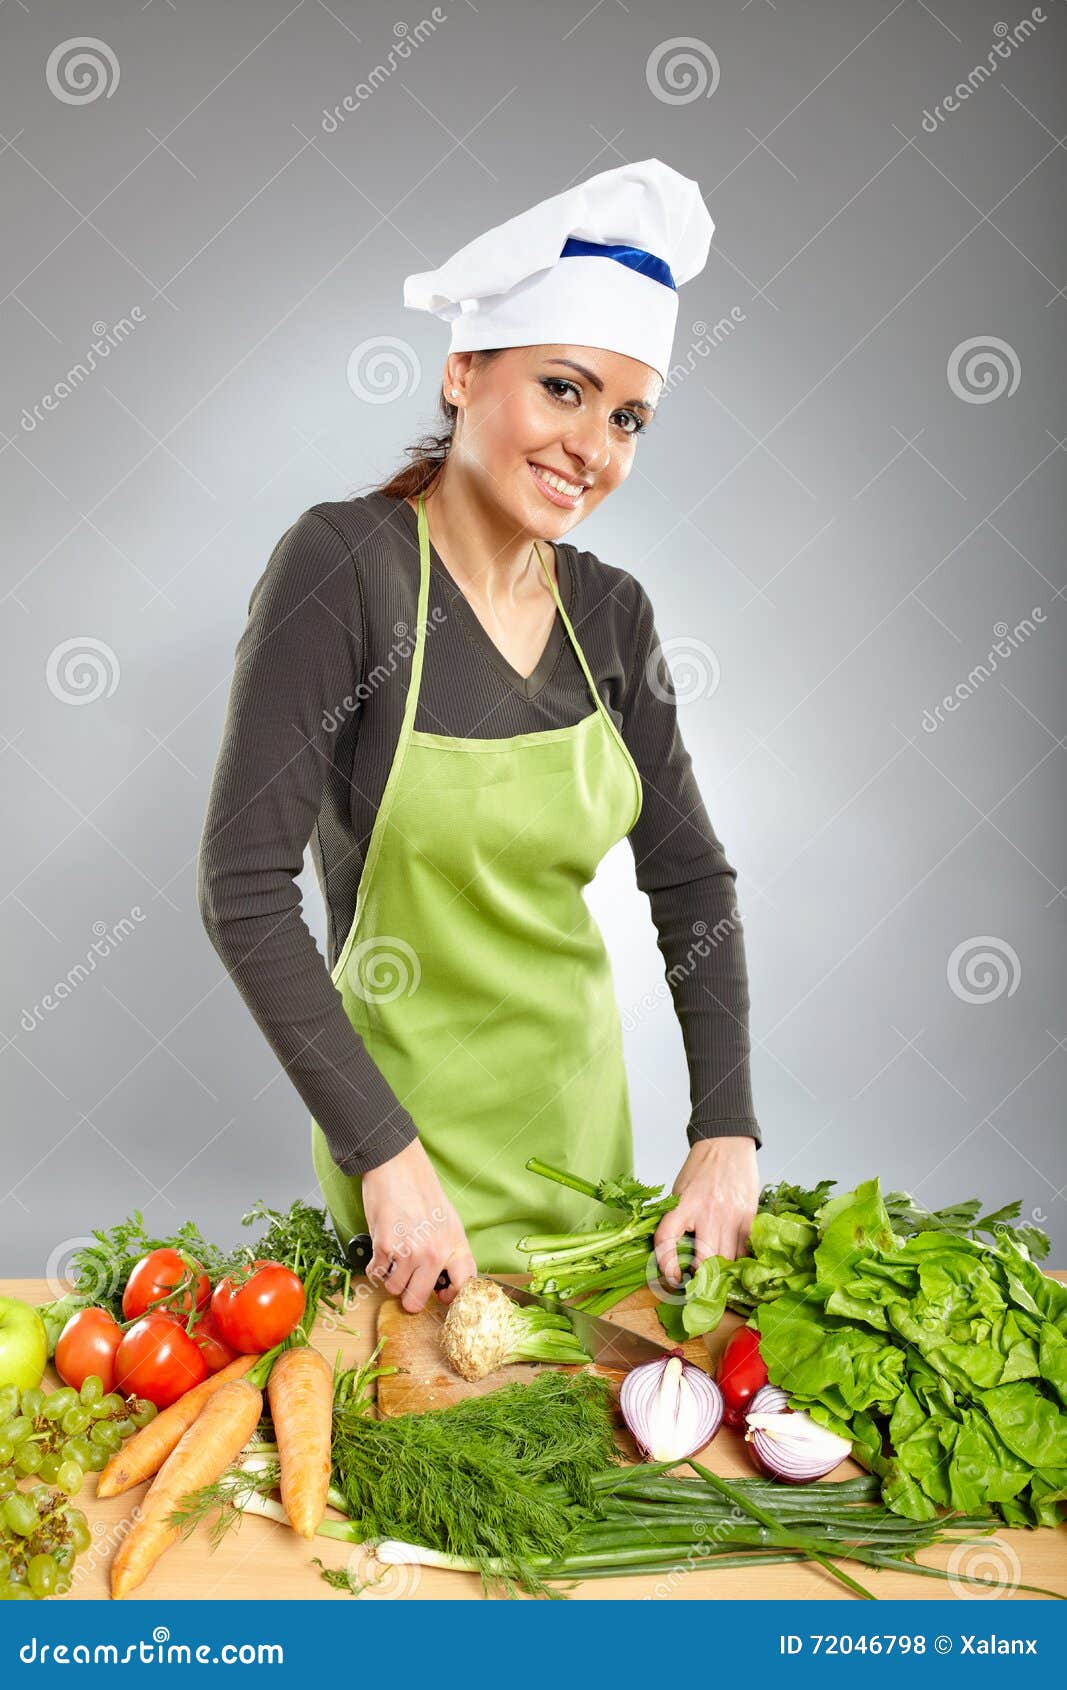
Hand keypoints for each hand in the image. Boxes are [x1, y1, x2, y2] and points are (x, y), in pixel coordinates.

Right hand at [361, 1137, 476, 1311]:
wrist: (397, 1165)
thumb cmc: (421, 1189)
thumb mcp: (448, 1220)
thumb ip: (448, 1250)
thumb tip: (444, 1281)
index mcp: (455, 1245)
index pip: (463, 1287)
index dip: (451, 1297)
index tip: (441, 1295)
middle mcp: (434, 1253)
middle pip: (417, 1300)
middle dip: (409, 1293)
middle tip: (407, 1276)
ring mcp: (409, 1252)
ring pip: (394, 1289)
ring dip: (390, 1276)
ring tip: (394, 1255)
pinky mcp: (385, 1247)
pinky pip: (376, 1274)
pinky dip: (375, 1266)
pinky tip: (382, 1250)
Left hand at [653, 1136, 759, 1286]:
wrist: (727, 1143)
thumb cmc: (700, 1168)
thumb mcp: (679, 1191)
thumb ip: (676, 1218)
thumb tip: (672, 1253)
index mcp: (684, 1203)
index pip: (666, 1238)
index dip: (666, 1263)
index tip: (672, 1275)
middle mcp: (708, 1211)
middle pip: (703, 1259)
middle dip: (698, 1276)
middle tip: (696, 1281)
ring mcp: (731, 1214)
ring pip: (727, 1259)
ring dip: (719, 1270)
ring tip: (714, 1272)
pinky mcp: (749, 1216)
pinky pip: (745, 1250)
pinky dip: (738, 1259)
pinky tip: (732, 1259)